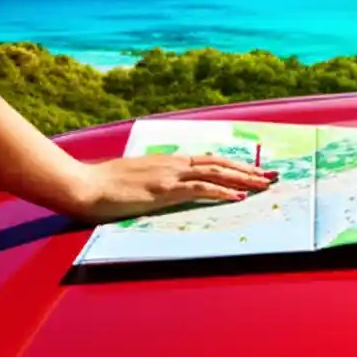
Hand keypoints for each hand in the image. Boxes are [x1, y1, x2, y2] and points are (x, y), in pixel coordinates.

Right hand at [66, 154, 277, 223]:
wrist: (84, 185)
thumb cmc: (104, 185)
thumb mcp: (136, 178)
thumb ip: (154, 179)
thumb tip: (165, 188)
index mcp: (168, 162)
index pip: (208, 160)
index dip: (232, 164)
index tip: (253, 169)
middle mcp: (173, 164)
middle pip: (219, 163)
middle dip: (248, 170)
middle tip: (273, 175)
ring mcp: (169, 176)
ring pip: (216, 173)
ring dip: (244, 179)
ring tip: (265, 185)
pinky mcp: (164, 191)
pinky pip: (200, 190)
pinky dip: (222, 192)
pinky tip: (238, 196)